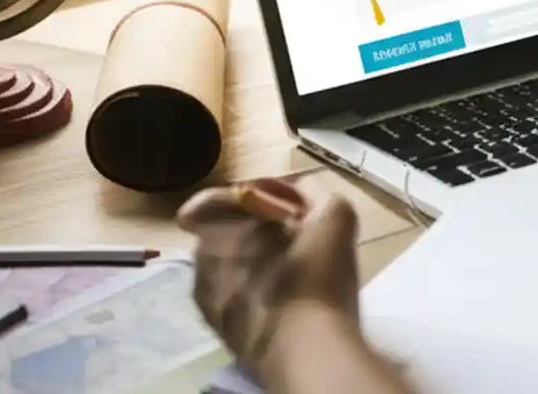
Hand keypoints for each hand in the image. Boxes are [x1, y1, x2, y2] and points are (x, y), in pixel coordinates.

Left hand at [177, 179, 360, 373]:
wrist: (305, 347)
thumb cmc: (317, 275)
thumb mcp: (335, 215)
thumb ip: (316, 191)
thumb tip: (303, 189)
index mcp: (224, 222)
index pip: (219, 198)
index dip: (254, 200)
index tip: (284, 211)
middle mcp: (202, 252)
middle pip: (225, 230)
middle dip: (251, 232)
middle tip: (291, 245)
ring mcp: (204, 291)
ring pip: (226, 264)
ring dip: (248, 263)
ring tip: (285, 279)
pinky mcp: (213, 323)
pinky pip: (227, 295)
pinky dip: (246, 293)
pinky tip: (276, 304)